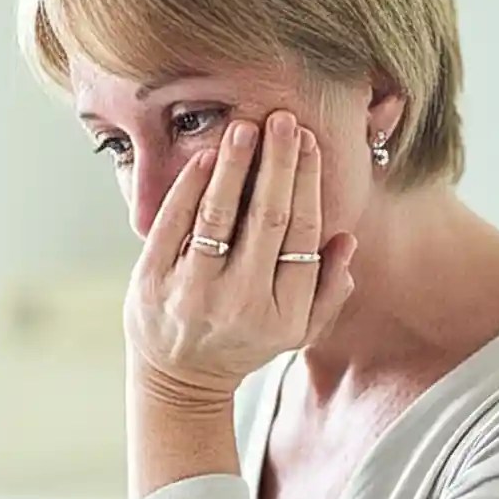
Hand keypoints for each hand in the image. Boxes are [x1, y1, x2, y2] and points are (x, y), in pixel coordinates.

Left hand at [123, 111, 357, 403]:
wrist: (178, 379)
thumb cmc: (244, 341)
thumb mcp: (297, 331)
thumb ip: (329, 290)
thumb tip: (347, 239)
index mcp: (282, 314)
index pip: (302, 236)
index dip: (308, 185)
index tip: (309, 143)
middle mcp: (239, 304)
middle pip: (267, 219)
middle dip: (278, 164)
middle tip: (284, 120)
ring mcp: (191, 292)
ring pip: (219, 216)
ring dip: (234, 166)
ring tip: (245, 127)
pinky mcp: (151, 282)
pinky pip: (174, 223)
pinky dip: (191, 186)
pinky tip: (207, 157)